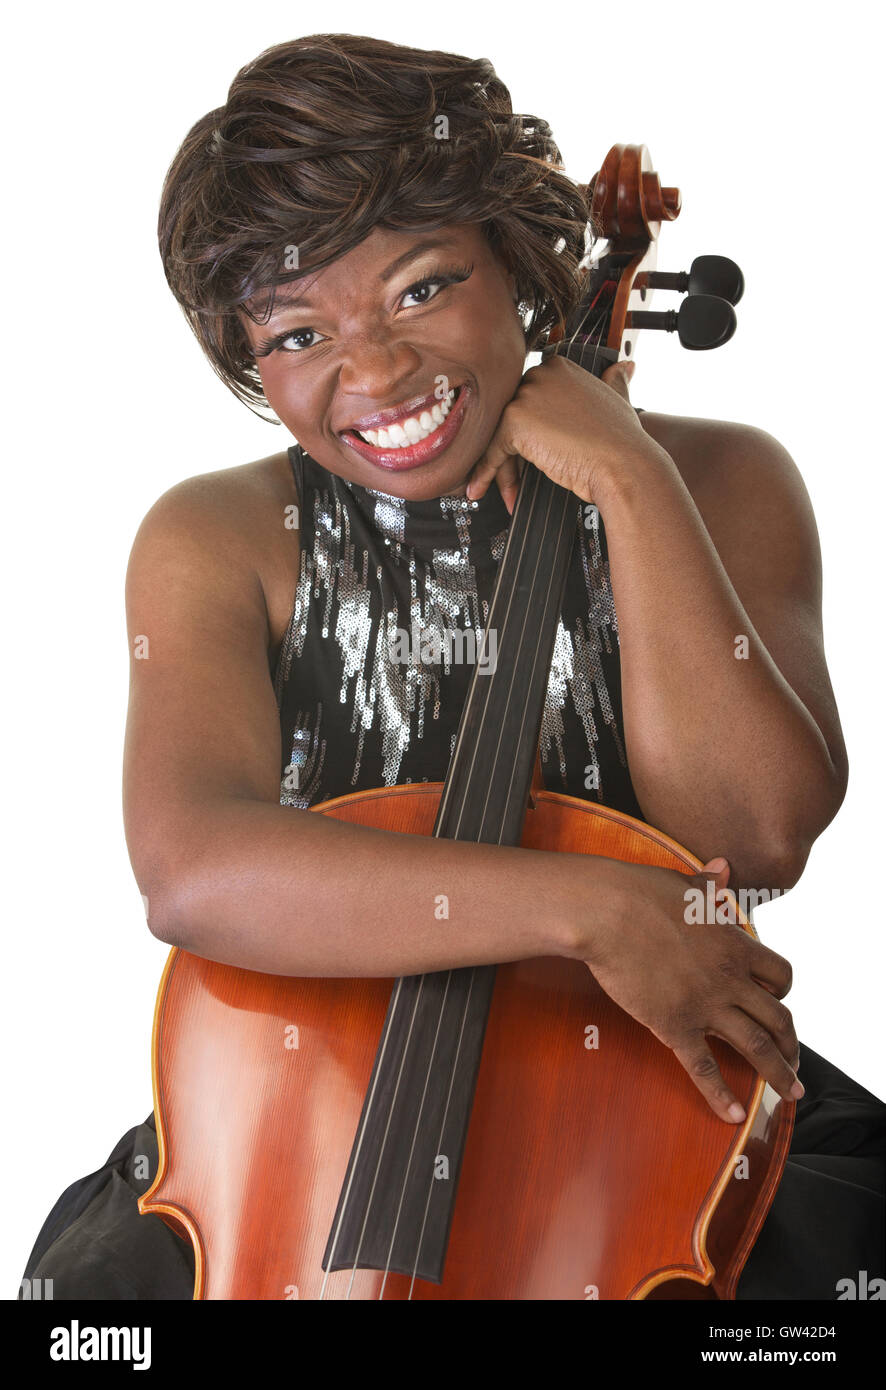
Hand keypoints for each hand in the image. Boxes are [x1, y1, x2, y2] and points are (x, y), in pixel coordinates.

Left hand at [466, 356, 653, 513]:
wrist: (623, 467)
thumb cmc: (623, 442)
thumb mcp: (621, 401)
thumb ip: (614, 382)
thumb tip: (624, 368)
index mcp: (561, 367)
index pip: (531, 401)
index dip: (533, 434)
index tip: (536, 456)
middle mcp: (541, 374)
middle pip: (513, 419)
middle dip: (516, 454)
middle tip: (521, 483)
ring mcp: (526, 395)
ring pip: (500, 437)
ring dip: (504, 469)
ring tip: (511, 495)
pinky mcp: (514, 420)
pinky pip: (491, 451)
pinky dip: (485, 473)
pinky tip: (482, 489)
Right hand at [579, 856, 801, 1122]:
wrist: (608, 912)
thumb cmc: (642, 893)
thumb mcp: (686, 887)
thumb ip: (710, 885)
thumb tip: (722, 867)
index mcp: (736, 945)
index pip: (780, 975)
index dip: (784, 992)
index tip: (780, 1002)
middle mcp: (730, 978)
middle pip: (779, 1018)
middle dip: (792, 1045)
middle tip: (795, 1063)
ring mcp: (705, 1005)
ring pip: (756, 1047)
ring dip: (779, 1074)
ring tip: (790, 1093)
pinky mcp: (675, 1025)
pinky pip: (705, 1068)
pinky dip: (721, 1095)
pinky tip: (733, 1115)